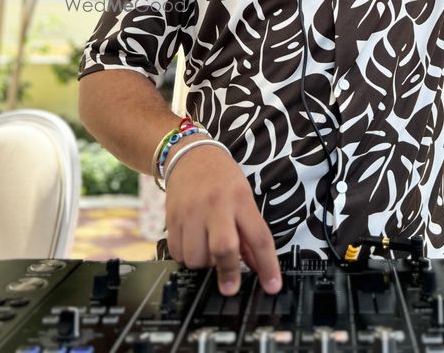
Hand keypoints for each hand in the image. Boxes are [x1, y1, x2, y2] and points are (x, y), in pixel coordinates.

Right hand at [165, 144, 281, 295]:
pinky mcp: (172, 219)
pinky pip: (178, 254)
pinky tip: (194, 245)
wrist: (190, 156)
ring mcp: (192, 212)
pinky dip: (187, 258)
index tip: (272, 286)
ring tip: (209, 252)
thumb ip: (249, 233)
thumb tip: (257, 267)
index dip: (268, 266)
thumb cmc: (223, 178)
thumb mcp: (244, 198)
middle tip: (231, 286)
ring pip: (197, 257)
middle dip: (228, 272)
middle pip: (224, 248)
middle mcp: (216, 205)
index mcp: (241, 199)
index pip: (259, 237)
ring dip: (204, 264)